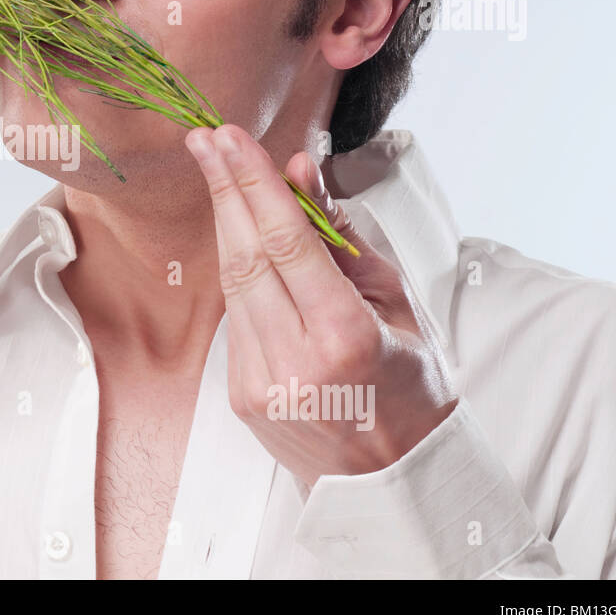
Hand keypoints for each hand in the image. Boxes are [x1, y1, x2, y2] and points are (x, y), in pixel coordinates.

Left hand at [186, 124, 457, 488]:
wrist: (392, 476)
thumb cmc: (410, 383)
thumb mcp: (396, 302)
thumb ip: (341, 236)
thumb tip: (300, 171)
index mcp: (346, 337)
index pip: (287, 243)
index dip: (254, 184)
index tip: (231, 138)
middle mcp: (295, 364)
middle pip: (246, 257)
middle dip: (224, 189)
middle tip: (205, 138)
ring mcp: (262, 385)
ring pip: (234, 284)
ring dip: (224, 223)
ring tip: (217, 170)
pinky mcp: (242, 397)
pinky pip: (237, 318)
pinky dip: (241, 273)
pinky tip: (241, 236)